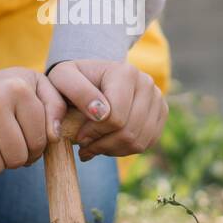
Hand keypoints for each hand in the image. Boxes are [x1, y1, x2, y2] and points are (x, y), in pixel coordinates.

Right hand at [0, 69, 63, 177]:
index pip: (40, 141)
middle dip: (15, 158)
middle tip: (5, 144)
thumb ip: (54, 105)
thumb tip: (54, 136)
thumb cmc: (2, 92)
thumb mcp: (34, 86)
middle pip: (16, 157)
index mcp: (18, 88)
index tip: (25, 139)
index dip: (35, 148)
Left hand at [47, 60, 166, 159]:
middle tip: (84, 145)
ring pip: (138, 142)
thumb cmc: (72, 80)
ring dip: (112, 150)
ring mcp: (157, 99)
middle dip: (103, 145)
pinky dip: (124, 150)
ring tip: (94, 145)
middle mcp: (146, 83)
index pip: (115, 118)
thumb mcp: (62, 79)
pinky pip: (146, 144)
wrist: (89, 78)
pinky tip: (107, 142)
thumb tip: (99, 113)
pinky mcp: (160, 114)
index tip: (78, 135)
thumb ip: (75, 92)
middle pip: (129, 132)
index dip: (93, 133)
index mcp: (126, 72)